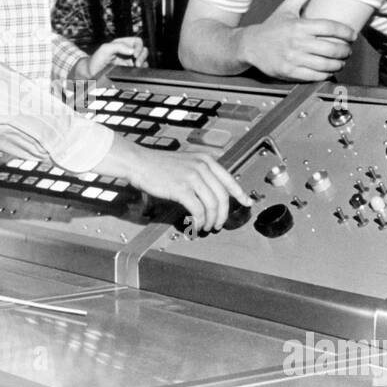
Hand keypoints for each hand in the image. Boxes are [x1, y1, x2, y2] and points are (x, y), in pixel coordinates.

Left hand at [77, 36, 148, 80]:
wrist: (91, 74)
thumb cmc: (96, 59)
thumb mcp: (105, 49)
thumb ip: (118, 46)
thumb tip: (132, 50)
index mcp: (123, 44)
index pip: (137, 41)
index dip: (139, 46)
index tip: (134, 54)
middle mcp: (127, 52)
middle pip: (143, 50)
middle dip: (142, 56)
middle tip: (137, 63)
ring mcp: (129, 62)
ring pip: (143, 60)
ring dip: (143, 63)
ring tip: (136, 68)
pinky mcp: (129, 71)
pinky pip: (140, 70)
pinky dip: (141, 70)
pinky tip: (136, 72)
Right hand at [96, 136, 247, 232]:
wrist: (139, 162)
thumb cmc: (158, 164)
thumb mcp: (186, 162)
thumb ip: (200, 173)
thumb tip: (211, 192)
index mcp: (206, 160)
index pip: (229, 180)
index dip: (240, 194)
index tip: (247, 203)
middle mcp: (202, 167)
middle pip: (222, 197)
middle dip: (223, 215)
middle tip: (218, 224)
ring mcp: (192, 177)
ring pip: (212, 205)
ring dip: (211, 220)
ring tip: (206, 227)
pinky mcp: (181, 189)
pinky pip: (198, 210)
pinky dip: (199, 221)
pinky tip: (195, 225)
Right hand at [240, 0, 355, 81]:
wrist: (250, 45)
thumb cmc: (272, 26)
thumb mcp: (288, 6)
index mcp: (299, 25)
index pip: (330, 28)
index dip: (346, 32)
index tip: (353, 35)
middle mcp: (296, 42)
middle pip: (331, 48)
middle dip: (345, 51)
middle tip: (348, 50)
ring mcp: (292, 58)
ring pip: (325, 64)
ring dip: (338, 64)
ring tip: (342, 61)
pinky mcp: (289, 71)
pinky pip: (314, 75)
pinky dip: (325, 74)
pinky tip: (329, 70)